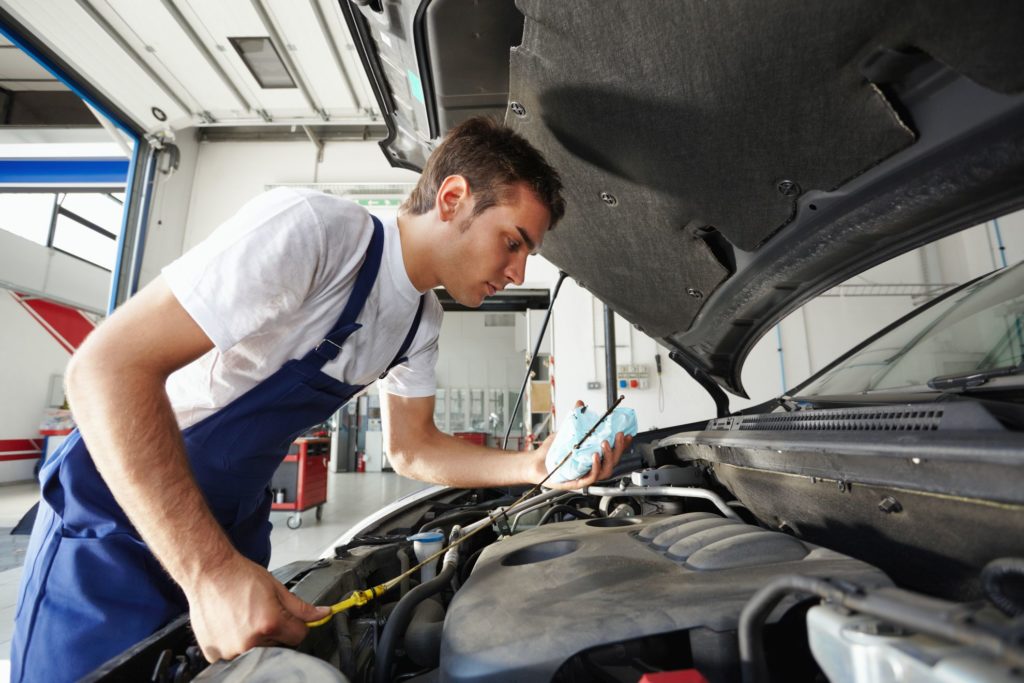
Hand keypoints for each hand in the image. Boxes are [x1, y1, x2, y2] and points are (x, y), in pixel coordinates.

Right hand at [185, 553, 329, 662]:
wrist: (209, 572)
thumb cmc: (239, 576)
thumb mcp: (277, 588)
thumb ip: (301, 607)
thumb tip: (322, 614)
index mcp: (269, 624)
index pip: (299, 636)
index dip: (297, 624)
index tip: (289, 617)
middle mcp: (250, 642)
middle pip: (278, 644)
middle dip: (275, 630)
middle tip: (261, 612)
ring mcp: (230, 651)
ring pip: (257, 651)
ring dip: (255, 638)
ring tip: (244, 617)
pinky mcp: (215, 655)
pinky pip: (234, 655)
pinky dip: (236, 643)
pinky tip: (232, 625)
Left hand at [524, 401, 632, 489]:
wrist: (534, 463)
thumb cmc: (550, 453)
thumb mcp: (565, 432)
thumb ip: (575, 419)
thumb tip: (580, 404)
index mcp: (593, 457)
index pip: (613, 452)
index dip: (622, 445)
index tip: (627, 434)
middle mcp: (591, 468)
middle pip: (613, 462)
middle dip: (619, 448)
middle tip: (619, 435)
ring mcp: (585, 475)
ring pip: (605, 471)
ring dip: (609, 457)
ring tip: (606, 444)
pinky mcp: (576, 482)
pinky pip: (591, 478)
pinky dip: (595, 467)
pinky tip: (595, 457)